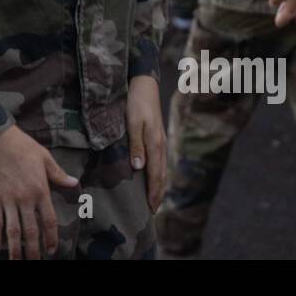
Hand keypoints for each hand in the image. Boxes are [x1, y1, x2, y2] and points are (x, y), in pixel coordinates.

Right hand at [0, 125, 78, 259]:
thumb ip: (58, 174)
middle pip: (31, 230)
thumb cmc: (22, 146)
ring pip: (13, 230)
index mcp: (40, 190)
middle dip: (33, 250)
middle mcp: (25, 198)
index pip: (48, 220)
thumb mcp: (45, 157)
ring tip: (16, 261)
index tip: (52, 250)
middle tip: (35, 261)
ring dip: (15, 249)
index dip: (51, 237)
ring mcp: (8, 200)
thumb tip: (74, 183)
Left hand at [126, 75, 165, 211]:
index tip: (150, 208)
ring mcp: (161, 141)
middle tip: (153, 210)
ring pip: (163, 168)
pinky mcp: (158, 136)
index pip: (155, 175)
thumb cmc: (136, 102)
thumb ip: (136, 145)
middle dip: (158, 193)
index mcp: (154, 144)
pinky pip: (160, 161)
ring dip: (159, 185)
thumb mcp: (132, 122)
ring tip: (154, 198)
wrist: (145, 85)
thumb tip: (138, 168)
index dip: (153, 193)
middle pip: (162, 175)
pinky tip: (154, 176)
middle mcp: (160, 145)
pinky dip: (159, 173)